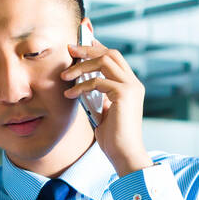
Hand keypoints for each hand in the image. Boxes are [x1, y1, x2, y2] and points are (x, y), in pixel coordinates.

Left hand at [62, 37, 152, 177]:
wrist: (124, 154)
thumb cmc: (114, 139)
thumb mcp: (104, 113)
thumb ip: (99, 97)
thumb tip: (83, 86)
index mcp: (130, 86)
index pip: (114, 58)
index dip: (97, 48)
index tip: (80, 44)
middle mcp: (133, 83)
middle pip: (110, 54)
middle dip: (88, 48)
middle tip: (69, 48)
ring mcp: (131, 87)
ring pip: (104, 62)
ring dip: (81, 65)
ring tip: (65, 75)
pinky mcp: (125, 94)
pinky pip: (98, 82)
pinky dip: (81, 86)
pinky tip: (70, 94)